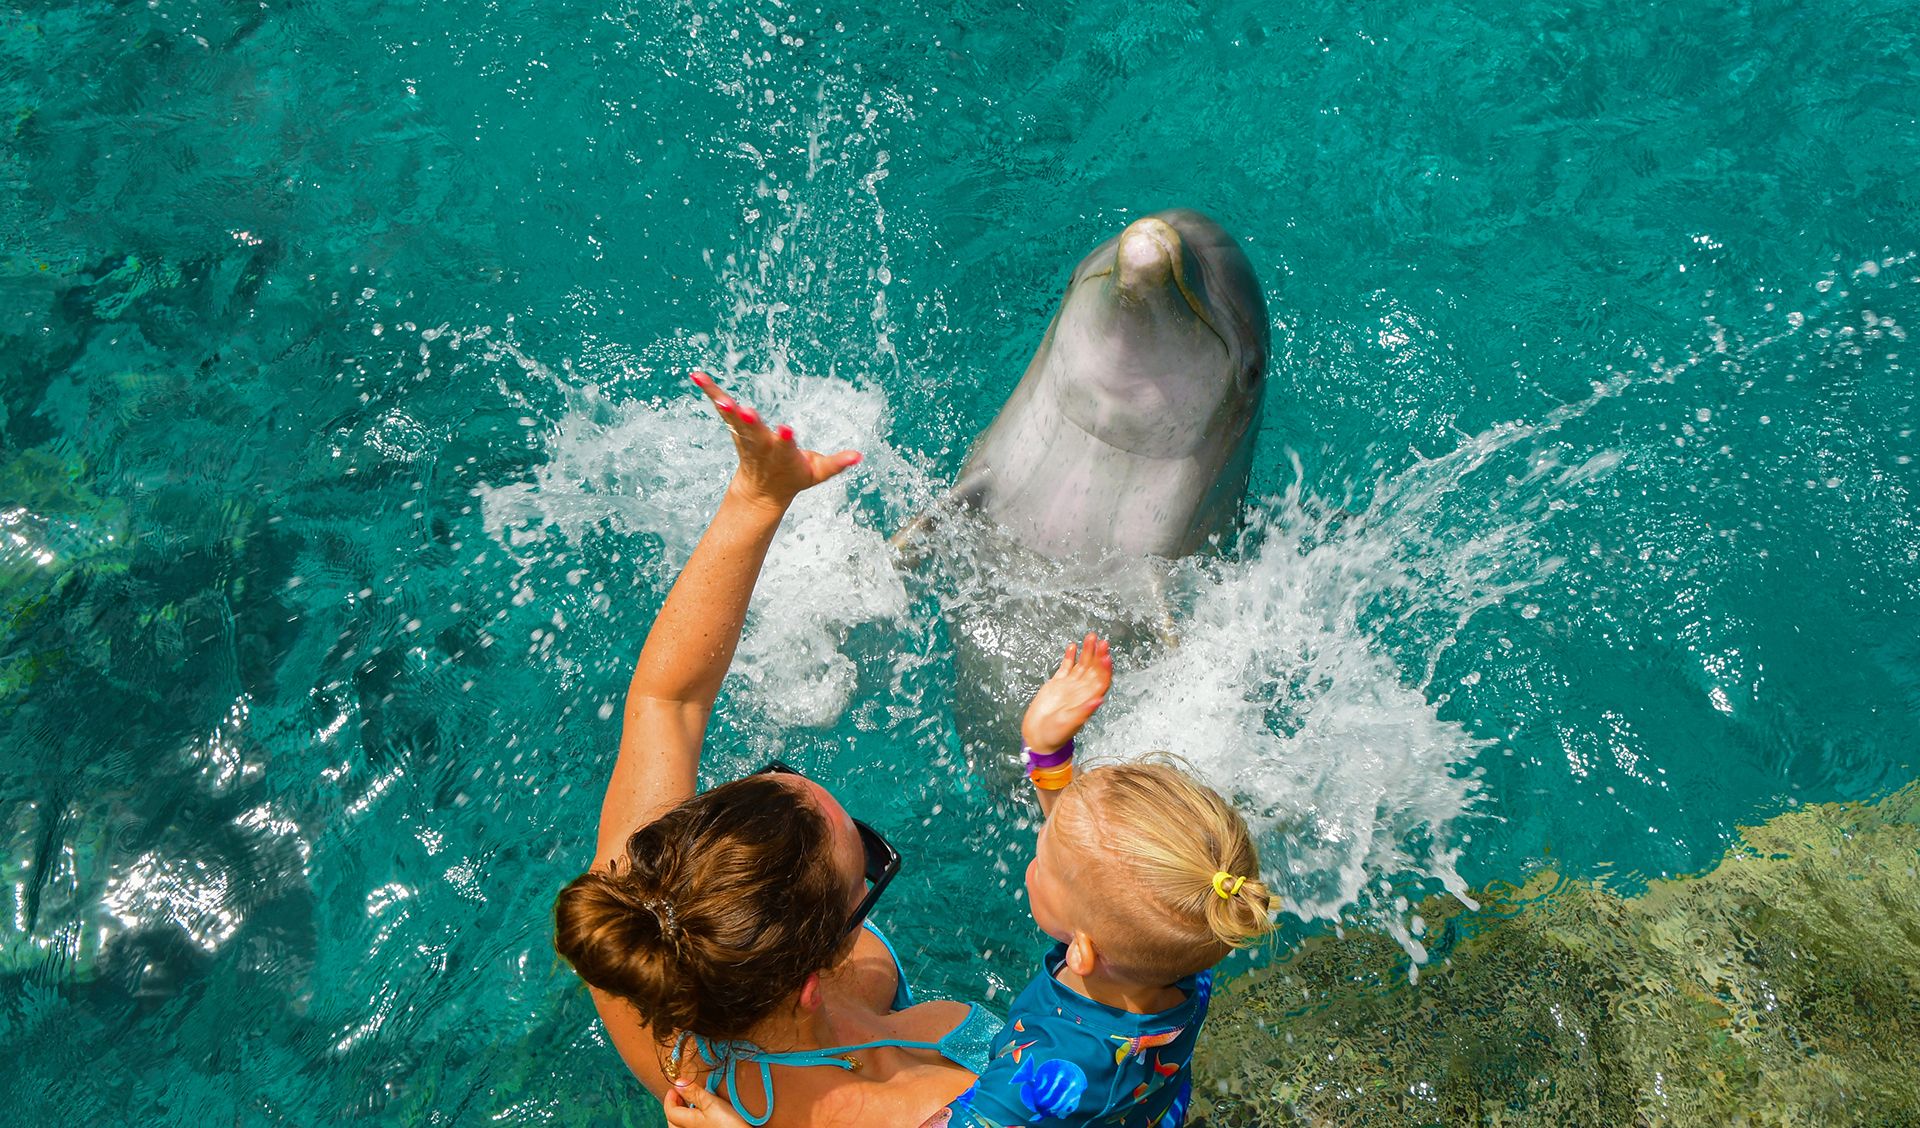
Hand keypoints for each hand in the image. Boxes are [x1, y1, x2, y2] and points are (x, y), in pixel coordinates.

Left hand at [663, 1078, 750, 1127]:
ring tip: (689, 1104)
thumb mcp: (712, 1103)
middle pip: (672, 1121)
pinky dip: (689, 1120)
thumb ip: (694, 1093)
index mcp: (687, 1123)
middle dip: (673, 1106)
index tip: (676, 1086)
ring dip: (681, 1114)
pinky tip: (700, 1114)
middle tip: (680, 1094)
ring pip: (680, 1126)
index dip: (670, 1096)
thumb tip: (679, 1082)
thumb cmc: (729, 1124)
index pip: (670, 1110)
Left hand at [690, 371, 862, 510]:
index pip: (784, 446)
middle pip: (755, 433)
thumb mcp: (817, 473)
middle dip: (751, 422)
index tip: (785, 430)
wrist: (761, 492)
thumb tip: (859, 456)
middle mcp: (761, 445)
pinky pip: (721, 406)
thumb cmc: (794, 477)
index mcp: (783, 454)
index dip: (784, 439)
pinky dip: (710, 390)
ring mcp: (745, 436)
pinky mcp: (734, 426)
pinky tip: (697, 375)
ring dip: (726, 406)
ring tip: (717, 395)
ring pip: (734, 420)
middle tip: (746, 411)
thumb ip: (836, 464)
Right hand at [1021, 632, 1110, 753]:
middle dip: (1098, 654)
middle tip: (1101, 641)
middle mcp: (1082, 691)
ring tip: (1091, 637)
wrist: (1038, 735)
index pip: (1101, 680)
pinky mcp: (1057, 684)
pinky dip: (1070, 656)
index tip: (1106, 656)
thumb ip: (1084, 711)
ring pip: (1081, 664)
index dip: (1105, 668)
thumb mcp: (1070, 723)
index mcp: (1088, 700)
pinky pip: (1066, 667)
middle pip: (1093, 669)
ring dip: (1087, 651)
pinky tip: (1073, 646)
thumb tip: (1099, 700)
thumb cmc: (1056, 734)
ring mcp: (1070, 686)